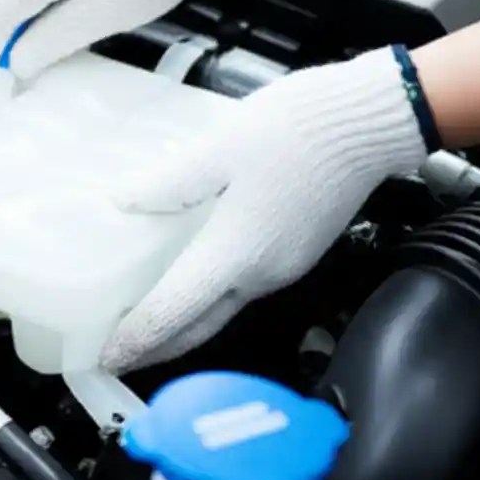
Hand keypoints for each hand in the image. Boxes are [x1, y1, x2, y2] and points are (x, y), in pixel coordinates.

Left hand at [99, 48, 430, 373]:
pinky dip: (210, 298)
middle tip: (120, 356)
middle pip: (200, 327)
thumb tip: (123, 202)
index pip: (173, 315)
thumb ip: (168, 182)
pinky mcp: (297, 250)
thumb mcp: (219, 148)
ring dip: (183, 323)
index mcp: (235, 255)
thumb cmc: (298, 130)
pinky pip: (243, 287)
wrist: (372, 120)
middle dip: (157, 347)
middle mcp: (261, 274)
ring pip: (223, 310)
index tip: (107, 359)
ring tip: (145, 322)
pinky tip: (191, 280)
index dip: (136, 339)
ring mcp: (284, 266)